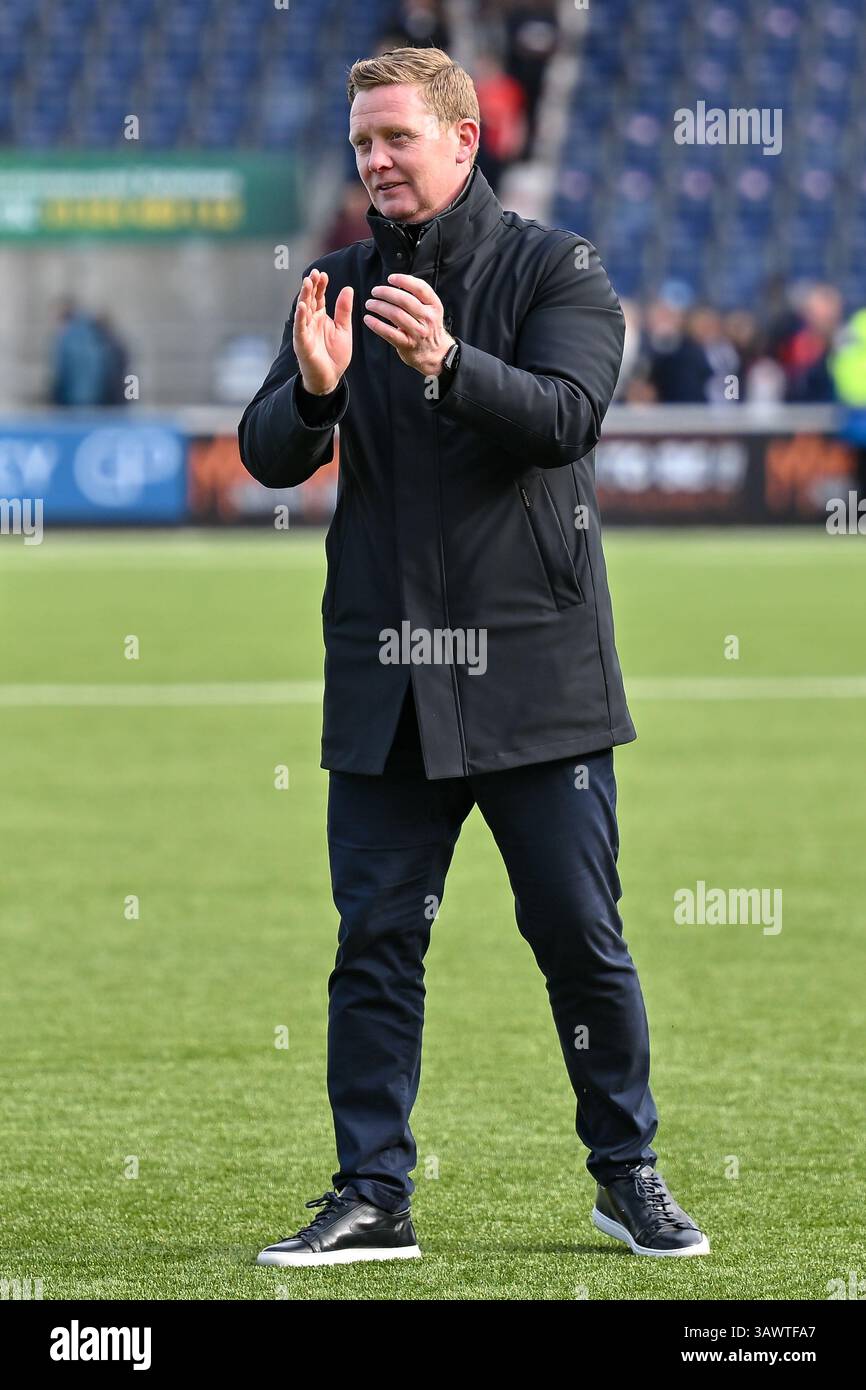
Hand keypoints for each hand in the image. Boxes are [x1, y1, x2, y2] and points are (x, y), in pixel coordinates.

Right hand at [293, 269, 353, 394]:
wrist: (330, 377)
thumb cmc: (335, 355)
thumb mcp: (344, 329)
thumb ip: (344, 310)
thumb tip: (347, 288)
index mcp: (320, 317)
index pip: (319, 297)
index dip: (320, 285)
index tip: (323, 274)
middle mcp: (311, 322)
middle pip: (309, 300)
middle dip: (311, 287)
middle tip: (314, 273)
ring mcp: (305, 332)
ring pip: (303, 311)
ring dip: (304, 297)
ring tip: (307, 283)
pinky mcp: (302, 344)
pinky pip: (300, 329)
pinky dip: (300, 318)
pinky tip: (302, 306)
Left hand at [363, 273, 454, 377]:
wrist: (435, 353)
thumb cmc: (427, 327)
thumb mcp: (430, 310)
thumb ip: (417, 297)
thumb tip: (395, 282)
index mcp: (434, 306)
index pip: (420, 288)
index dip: (404, 281)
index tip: (390, 278)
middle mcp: (428, 318)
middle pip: (405, 301)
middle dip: (387, 293)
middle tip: (375, 291)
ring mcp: (418, 332)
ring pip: (396, 315)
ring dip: (379, 307)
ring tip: (370, 304)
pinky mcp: (408, 345)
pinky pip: (389, 333)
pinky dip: (376, 325)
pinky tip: (368, 319)